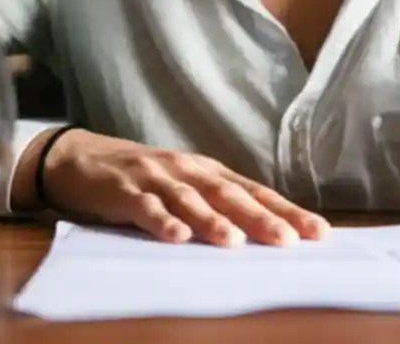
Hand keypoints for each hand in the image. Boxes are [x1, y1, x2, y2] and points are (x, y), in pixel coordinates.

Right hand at [13, 127, 330, 246]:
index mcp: (208, 171)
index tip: (318, 233)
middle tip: (290, 240)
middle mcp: (187, 170)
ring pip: (190, 200)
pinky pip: (145, 208)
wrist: (80, 158)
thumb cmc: (142, 179)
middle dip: (262, 217)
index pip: (255, 191)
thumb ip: (218, 204)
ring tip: (235, 241)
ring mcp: (156, 178)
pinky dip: (161, 221)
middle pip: (230, 195)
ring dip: (212, 220)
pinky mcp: (124, 190)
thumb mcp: (184, 186)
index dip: (286, 210)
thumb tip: (266, 232)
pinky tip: (176, 237)